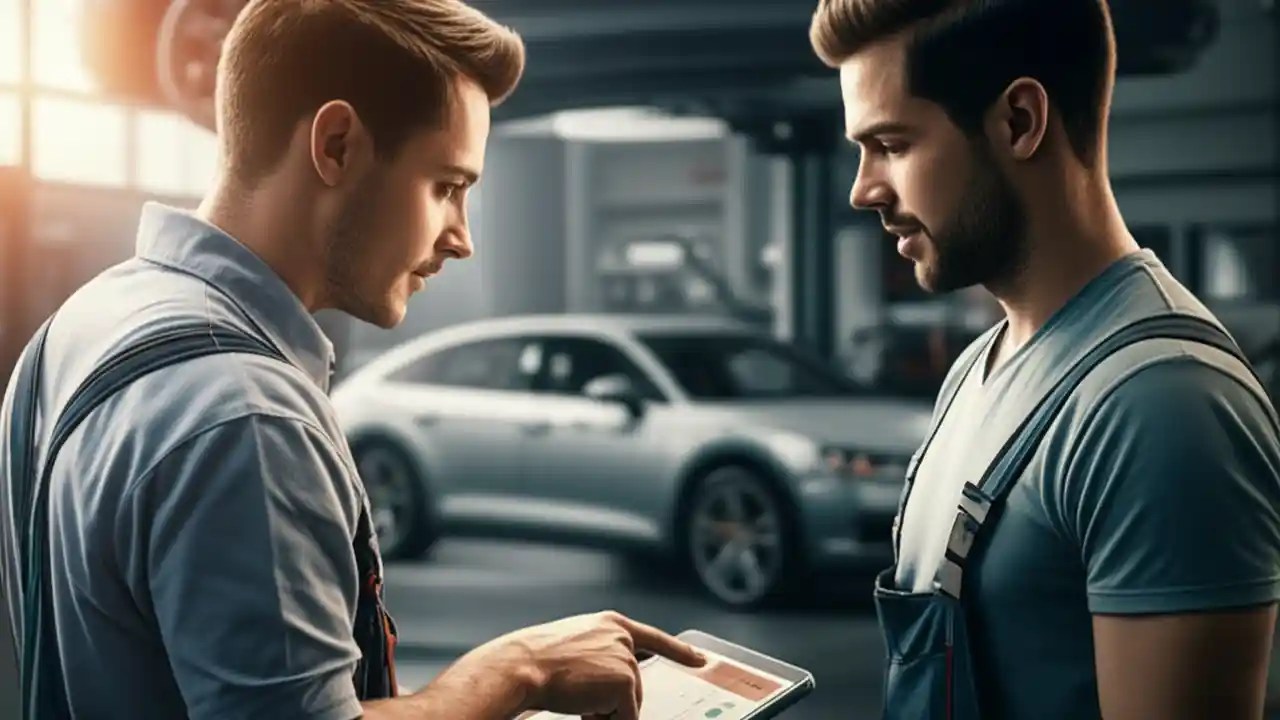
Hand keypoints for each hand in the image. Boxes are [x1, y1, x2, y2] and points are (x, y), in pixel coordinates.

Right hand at [497, 611, 707, 719]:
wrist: (522, 665)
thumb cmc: (536, 660)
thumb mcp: (573, 648)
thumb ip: (600, 658)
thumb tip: (615, 689)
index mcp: (610, 624)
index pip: (654, 638)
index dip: (680, 650)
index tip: (702, 659)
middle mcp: (623, 637)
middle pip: (634, 684)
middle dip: (610, 701)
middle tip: (578, 698)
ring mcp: (627, 658)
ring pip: (628, 703)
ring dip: (603, 711)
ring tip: (574, 699)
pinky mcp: (626, 681)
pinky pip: (625, 717)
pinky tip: (581, 709)